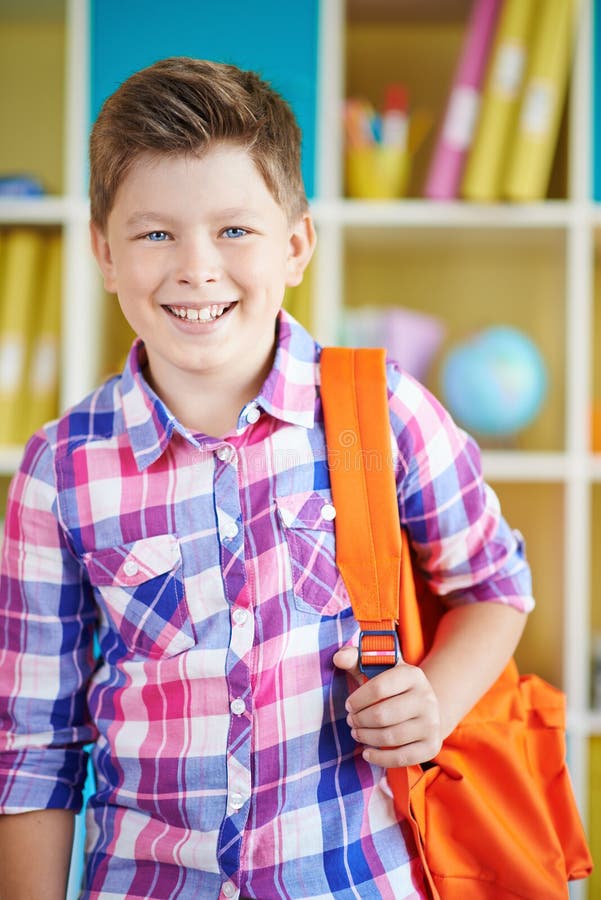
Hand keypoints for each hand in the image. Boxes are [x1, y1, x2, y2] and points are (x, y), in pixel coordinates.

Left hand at [333, 646, 441, 767]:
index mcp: (412, 675)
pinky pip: (402, 758)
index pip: (378, 688)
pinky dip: (380, 758)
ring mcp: (431, 723)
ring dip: (366, 738)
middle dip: (360, 720)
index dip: (357, 700)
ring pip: (390, 737)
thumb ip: (355, 659)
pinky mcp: (431, 746)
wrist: (424, 707)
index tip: (348, 705)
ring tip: (357, 733)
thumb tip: (338, 658)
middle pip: (382, 715)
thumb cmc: (392, 687)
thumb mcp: (378, 668)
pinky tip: (367, 753)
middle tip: (351, 721)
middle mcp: (427, 698)